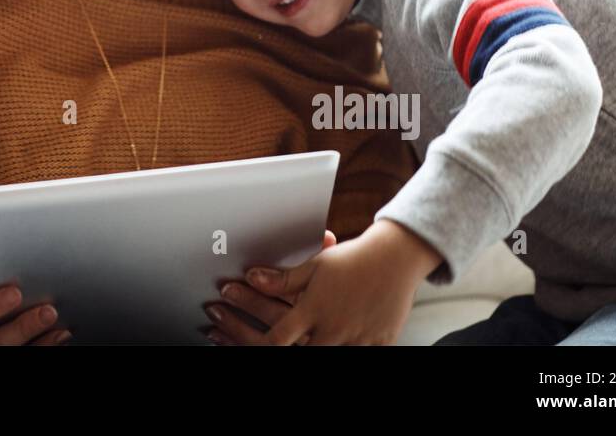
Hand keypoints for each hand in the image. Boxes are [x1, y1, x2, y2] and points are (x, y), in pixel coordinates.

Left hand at [204, 221, 439, 345]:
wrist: (396, 260)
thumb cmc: (354, 260)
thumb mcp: (316, 266)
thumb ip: (283, 278)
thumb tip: (252, 277)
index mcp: (315, 311)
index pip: (274, 338)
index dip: (244, 331)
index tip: (223, 313)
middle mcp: (331, 333)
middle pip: (284, 350)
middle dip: (244, 336)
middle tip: (219, 323)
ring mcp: (350, 344)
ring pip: (310, 354)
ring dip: (272, 342)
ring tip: (242, 334)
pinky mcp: (370, 347)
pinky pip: (341, 353)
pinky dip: (320, 345)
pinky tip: (302, 339)